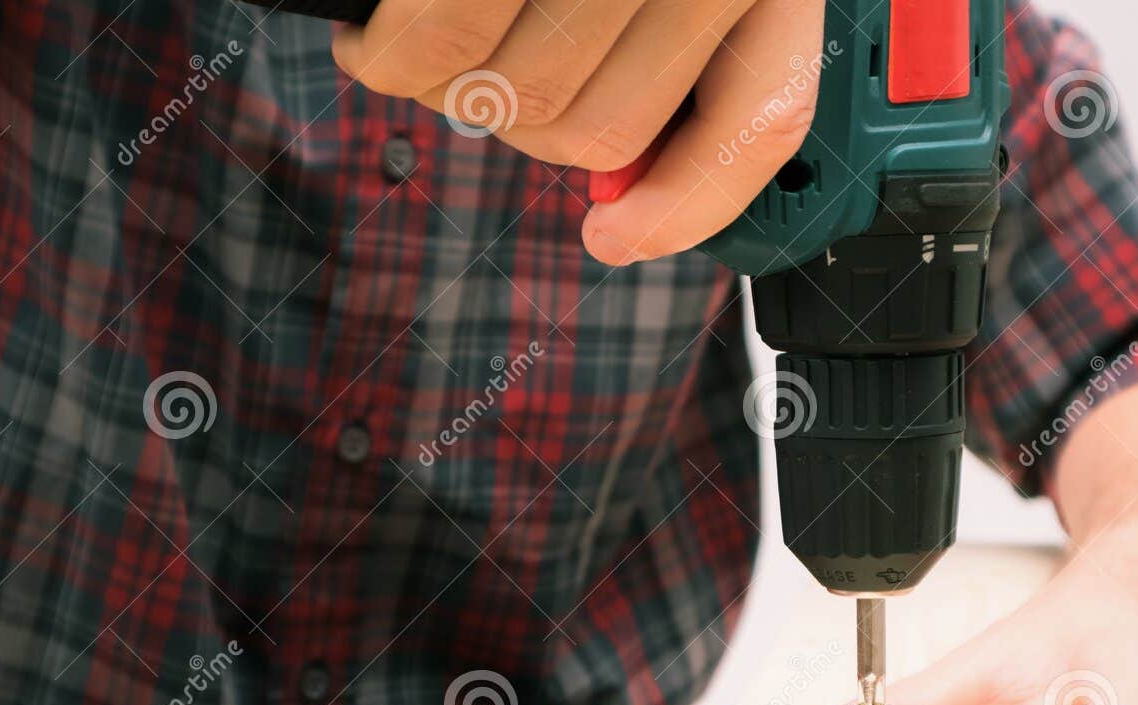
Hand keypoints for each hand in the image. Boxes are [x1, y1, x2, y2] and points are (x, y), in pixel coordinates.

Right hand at [331, 0, 824, 263]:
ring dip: (447, 88)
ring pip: (527, 93)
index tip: (614, 239)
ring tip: (416, 37)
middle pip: (605, 126)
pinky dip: (395, 56)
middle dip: (516, 119)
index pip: (759, 119)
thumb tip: (627, 192)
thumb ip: (683, 38)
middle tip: (471, 68)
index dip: (686, 206)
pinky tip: (377, 40)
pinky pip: (449, 32)